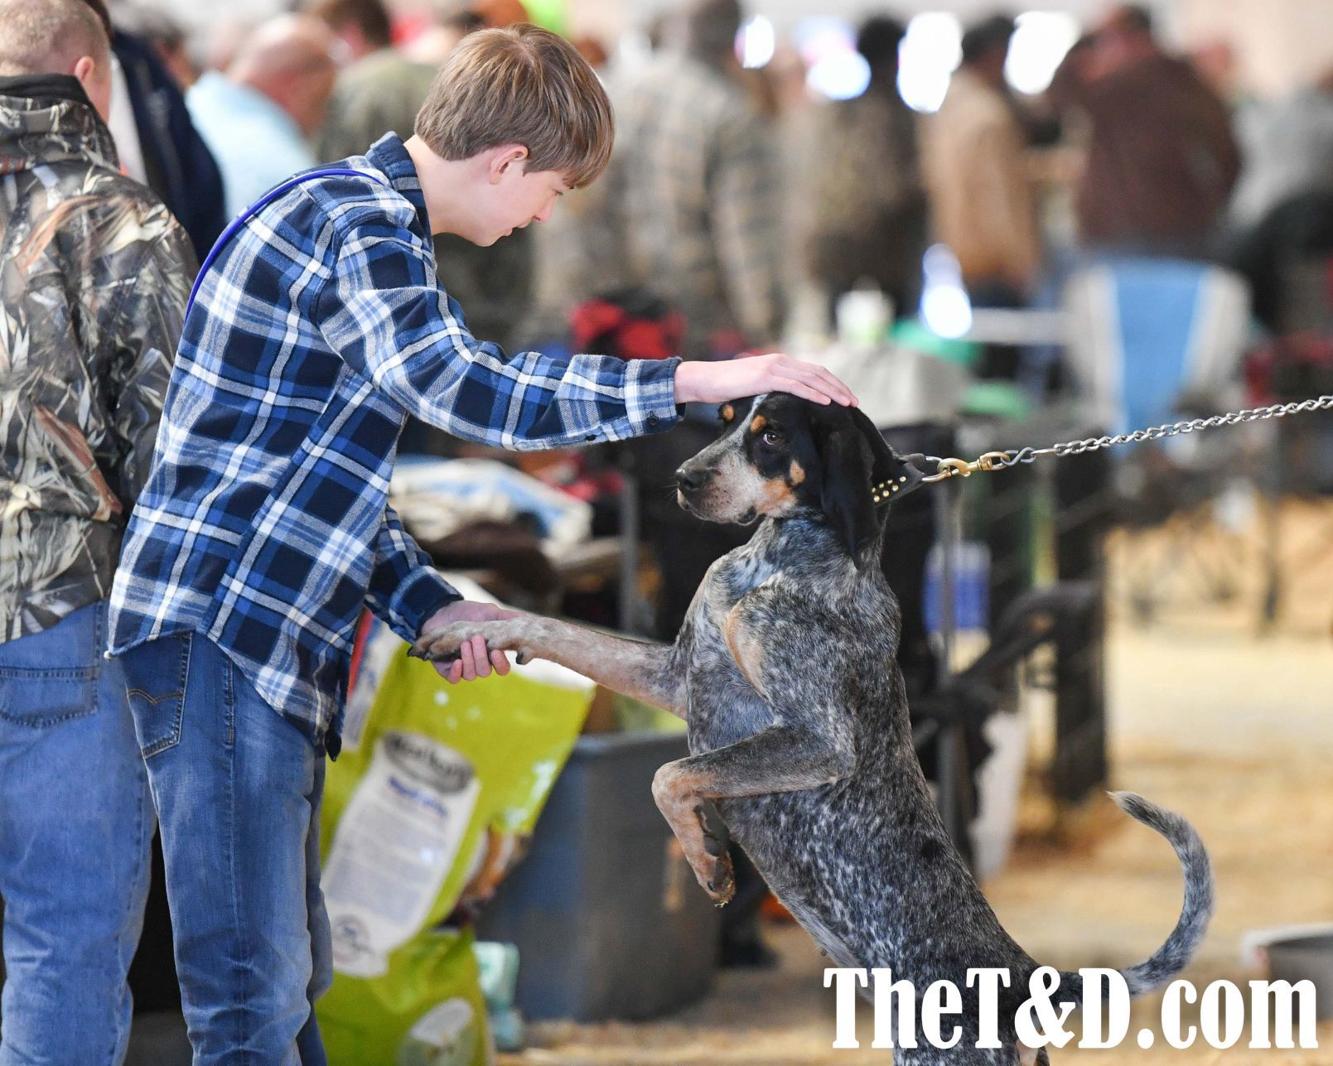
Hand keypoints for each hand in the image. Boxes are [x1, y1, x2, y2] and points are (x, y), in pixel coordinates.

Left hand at [419, 600, 517, 682]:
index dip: (501, 664)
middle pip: (485, 671)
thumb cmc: (469, 612)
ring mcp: (463, 667)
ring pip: (471, 675)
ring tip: (464, 643)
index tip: (496, 652)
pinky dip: (456, 672)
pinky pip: (454, 679)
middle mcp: (478, 663)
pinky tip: (457, 661)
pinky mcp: (447, 669)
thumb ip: (506, 618)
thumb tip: (526, 620)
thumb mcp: (489, 612)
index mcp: (491, 653)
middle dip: (481, 656)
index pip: (502, 668)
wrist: (442, 611)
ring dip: (469, 660)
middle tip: (476, 638)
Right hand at [674, 352, 856, 406]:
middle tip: (855, 402)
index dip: (832, 383)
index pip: (813, 371)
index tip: (846, 397)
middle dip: (839, 387)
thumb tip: (784, 405)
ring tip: (847, 403)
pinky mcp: (766, 377)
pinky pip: (796, 386)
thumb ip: (771, 391)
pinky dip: (814, 393)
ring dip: (833, 391)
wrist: (705, 379)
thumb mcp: (754, 388)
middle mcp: (781, 361)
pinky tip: (826, 402)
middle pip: (819, 373)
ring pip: (812, 378)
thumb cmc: (726, 387)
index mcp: (780, 363)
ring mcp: (774, 367)